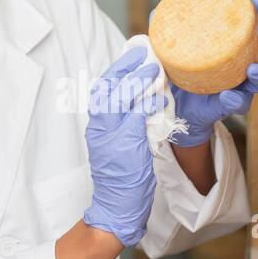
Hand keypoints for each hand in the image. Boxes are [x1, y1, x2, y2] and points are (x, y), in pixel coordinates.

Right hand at [83, 45, 164, 247]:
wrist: (117, 205)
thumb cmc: (121, 176)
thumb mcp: (116, 144)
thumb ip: (123, 122)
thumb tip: (139, 101)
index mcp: (97, 125)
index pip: (101, 89)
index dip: (116, 69)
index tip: (130, 55)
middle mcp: (100, 127)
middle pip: (107, 88)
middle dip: (125, 67)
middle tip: (143, 53)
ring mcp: (111, 135)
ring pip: (121, 98)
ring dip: (139, 81)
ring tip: (155, 70)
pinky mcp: (126, 144)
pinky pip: (137, 117)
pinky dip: (148, 104)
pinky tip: (159, 97)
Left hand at [171, 0, 257, 146]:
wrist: (171, 106)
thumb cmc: (176, 71)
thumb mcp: (169, 50)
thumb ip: (166, 33)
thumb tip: (156, 12)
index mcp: (232, 45)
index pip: (252, 25)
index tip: (257, 1)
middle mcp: (241, 64)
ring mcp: (239, 86)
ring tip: (254, 69)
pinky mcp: (229, 106)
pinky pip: (239, 104)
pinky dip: (236, 99)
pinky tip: (228, 95)